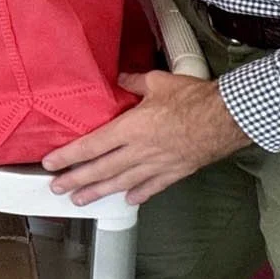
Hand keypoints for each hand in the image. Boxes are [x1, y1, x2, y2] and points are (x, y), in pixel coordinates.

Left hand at [40, 70, 248, 205]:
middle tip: (57, 189)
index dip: (69, 156)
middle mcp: (140, 151)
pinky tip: (127, 200)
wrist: (228, 118)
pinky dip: (138, 194)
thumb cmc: (194, 99)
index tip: (51, 163)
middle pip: (101, 169)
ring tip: (81, 200)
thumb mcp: (158, 82)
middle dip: (76, 180)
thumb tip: (119, 78)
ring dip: (99, 192)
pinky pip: (152, 187)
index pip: (92, 145)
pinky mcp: (175, 172)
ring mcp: (157, 165)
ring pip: (122, 183)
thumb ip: (133, 82)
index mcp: (131, 128)